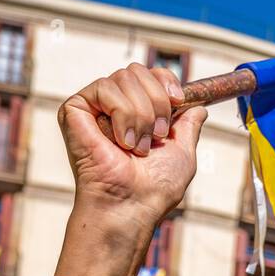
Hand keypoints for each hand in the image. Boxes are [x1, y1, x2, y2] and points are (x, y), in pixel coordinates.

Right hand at [58, 64, 206, 225]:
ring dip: (141, 114)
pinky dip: (121, 114)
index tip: (179, 102)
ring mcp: (93, 107)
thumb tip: (199, 107)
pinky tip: (121, 141)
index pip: (149, 74)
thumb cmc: (154, 189)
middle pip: (137, 70)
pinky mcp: (74, 109)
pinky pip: (105, 87)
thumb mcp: (182, 153)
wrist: (131, 205)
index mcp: (136, 114)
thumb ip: (188, 127)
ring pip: (124, 78)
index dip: (165, 81)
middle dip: (156, 102)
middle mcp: (113, 108)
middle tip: (156, 136)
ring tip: (137, 147)